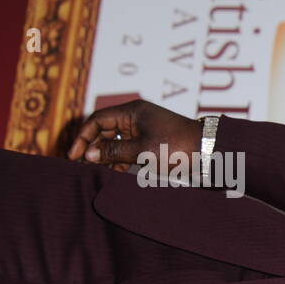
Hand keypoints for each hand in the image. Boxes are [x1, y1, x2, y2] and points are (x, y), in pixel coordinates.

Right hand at [67, 99, 201, 172]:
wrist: (209, 151)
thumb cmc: (176, 147)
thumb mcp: (142, 151)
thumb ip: (114, 152)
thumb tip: (89, 155)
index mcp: (132, 111)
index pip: (97, 120)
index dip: (84, 137)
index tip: (75, 155)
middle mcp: (137, 116)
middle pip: (105, 129)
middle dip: (94, 146)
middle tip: (83, 164)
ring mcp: (145, 128)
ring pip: (117, 139)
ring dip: (107, 153)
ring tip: (99, 170)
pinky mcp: (153, 140)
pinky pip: (130, 146)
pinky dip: (122, 157)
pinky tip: (118, 171)